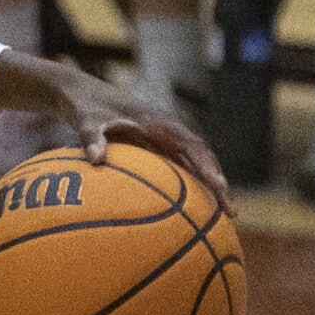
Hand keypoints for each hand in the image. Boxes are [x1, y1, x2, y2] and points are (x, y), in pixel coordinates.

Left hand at [0, 49, 233, 212]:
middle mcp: (168, 130)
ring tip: (224, 219)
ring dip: (210, 188)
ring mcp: (166, 140)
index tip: (217, 184)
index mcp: (158, 121)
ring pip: (195, 165)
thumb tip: (95, 158)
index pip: (189, 144)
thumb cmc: (86, 108)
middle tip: (230, 212)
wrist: (84, 95)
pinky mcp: (158, 148)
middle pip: (201, 158)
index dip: (205, 164)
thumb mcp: (86, 119)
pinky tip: (194, 214)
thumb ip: (91, 136)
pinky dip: (191, 187)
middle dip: (218, 183)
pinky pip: (180, 169)